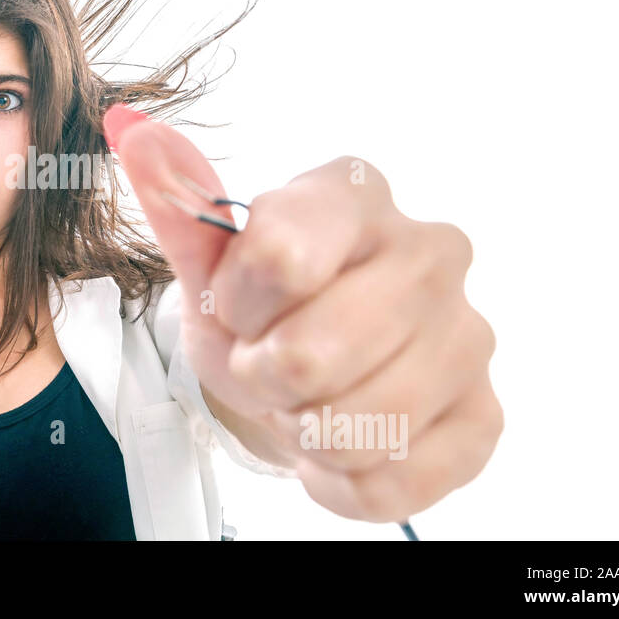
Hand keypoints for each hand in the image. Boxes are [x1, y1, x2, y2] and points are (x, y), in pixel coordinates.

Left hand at [105, 105, 501, 523]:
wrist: (301, 372)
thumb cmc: (259, 308)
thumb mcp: (208, 261)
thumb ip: (175, 202)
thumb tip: (136, 135)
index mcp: (355, 194)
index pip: (280, 259)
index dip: (235, 306)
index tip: (234, 308)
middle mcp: (431, 251)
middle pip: (312, 355)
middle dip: (263, 379)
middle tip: (266, 367)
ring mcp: (468, 334)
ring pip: (356, 428)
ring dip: (303, 432)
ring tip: (305, 402)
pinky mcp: (482, 416)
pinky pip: (393, 483)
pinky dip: (341, 481)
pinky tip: (335, 445)